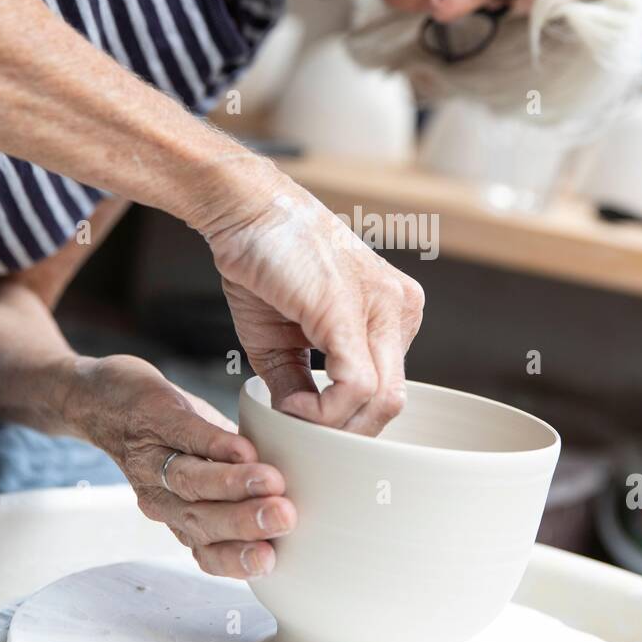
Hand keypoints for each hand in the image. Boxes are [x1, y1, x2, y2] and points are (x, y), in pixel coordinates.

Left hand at [63, 354, 294, 579]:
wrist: (103, 400)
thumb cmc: (167, 439)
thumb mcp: (205, 472)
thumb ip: (244, 487)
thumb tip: (307, 497)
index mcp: (182, 518)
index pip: (207, 552)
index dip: (237, 560)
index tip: (272, 559)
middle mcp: (164, 499)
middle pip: (202, 520)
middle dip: (245, 523)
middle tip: (284, 518)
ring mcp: (156, 459)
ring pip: (192, 481)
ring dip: (233, 485)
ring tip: (271, 483)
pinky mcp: (156, 419)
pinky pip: (186, 435)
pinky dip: (214, 444)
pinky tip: (243, 447)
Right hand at [199, 160, 424, 435]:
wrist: (244, 209)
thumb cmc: (263, 263)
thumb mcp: (284, 341)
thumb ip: (300, 385)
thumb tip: (302, 429)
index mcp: (391, 312)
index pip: (387, 388)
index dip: (347, 419)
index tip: (305, 419)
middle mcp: (398, 307)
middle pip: (392, 401)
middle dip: (346, 431)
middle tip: (302, 430)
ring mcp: (382, 306)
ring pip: (381, 400)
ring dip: (333, 425)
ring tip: (293, 413)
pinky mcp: (350, 312)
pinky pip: (357, 386)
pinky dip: (325, 411)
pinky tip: (294, 404)